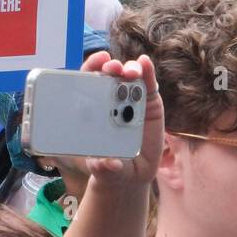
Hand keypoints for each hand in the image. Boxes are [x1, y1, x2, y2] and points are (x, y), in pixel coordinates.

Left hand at [78, 50, 162, 189]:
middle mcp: (111, 100)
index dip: (91, 69)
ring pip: (129, 76)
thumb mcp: (104, 170)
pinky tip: (145, 64)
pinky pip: (148, 84)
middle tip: (111, 68)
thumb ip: (104, 167)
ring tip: (130, 72)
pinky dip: (147, 72)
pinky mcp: (149, 102)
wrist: (131, 174)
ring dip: (129, 69)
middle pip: (109, 76)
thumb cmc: (109, 167)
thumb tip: (108, 164)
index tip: (95, 63)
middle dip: (110, 67)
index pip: (88, 83)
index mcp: (93, 110)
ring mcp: (131, 99)